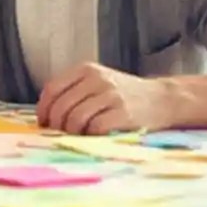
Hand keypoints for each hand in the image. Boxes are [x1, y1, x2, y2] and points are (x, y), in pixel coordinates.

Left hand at [37, 62, 172, 134]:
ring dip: (72, 132)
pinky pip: (96, 127)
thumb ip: (73, 91)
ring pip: (76, 118)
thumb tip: (45, 115)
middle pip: (62, 106)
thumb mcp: (96, 82)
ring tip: (77, 136)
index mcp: (85, 70)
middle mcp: (97, 79)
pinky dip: (90, 135)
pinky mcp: (124, 113)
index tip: (43, 123)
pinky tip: (94, 136)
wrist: (163, 99)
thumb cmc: (123, 95)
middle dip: (56, 125)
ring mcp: (111, 95)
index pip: (52, 89)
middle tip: (59, 134)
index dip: (44, 109)